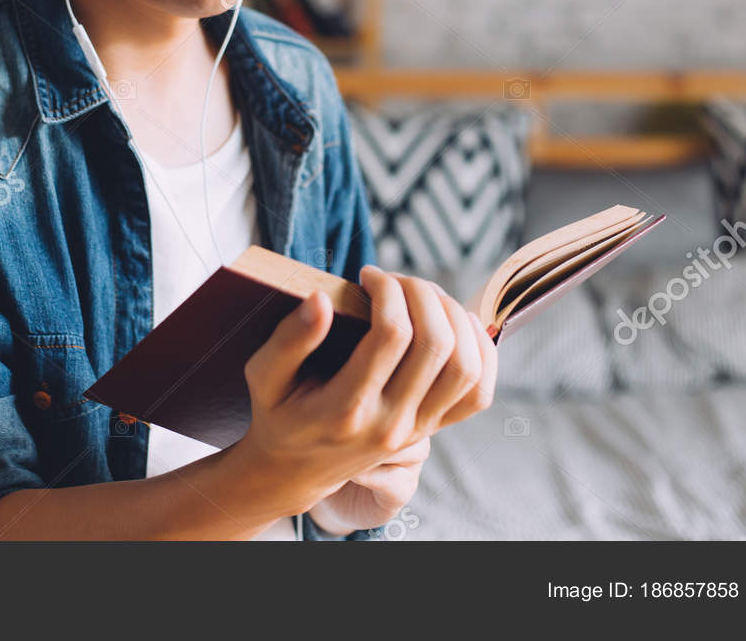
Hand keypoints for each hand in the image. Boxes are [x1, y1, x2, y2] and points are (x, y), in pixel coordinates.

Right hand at [229, 264, 497, 516]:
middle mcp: (389, 424)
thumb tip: (320, 298)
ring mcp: (416, 430)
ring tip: (422, 296)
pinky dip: (481, 353)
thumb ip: (290, 339)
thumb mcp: (264, 376)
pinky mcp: (430, 429)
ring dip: (452, 316)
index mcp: (346, 409)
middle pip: (436, 344)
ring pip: (464, 367)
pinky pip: (478, 394)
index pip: (391, 335)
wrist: (293, 471)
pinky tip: (458, 324)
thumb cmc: (277, 413)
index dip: (387, 290)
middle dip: (421, 294)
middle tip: (395, 280)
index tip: (367, 275)